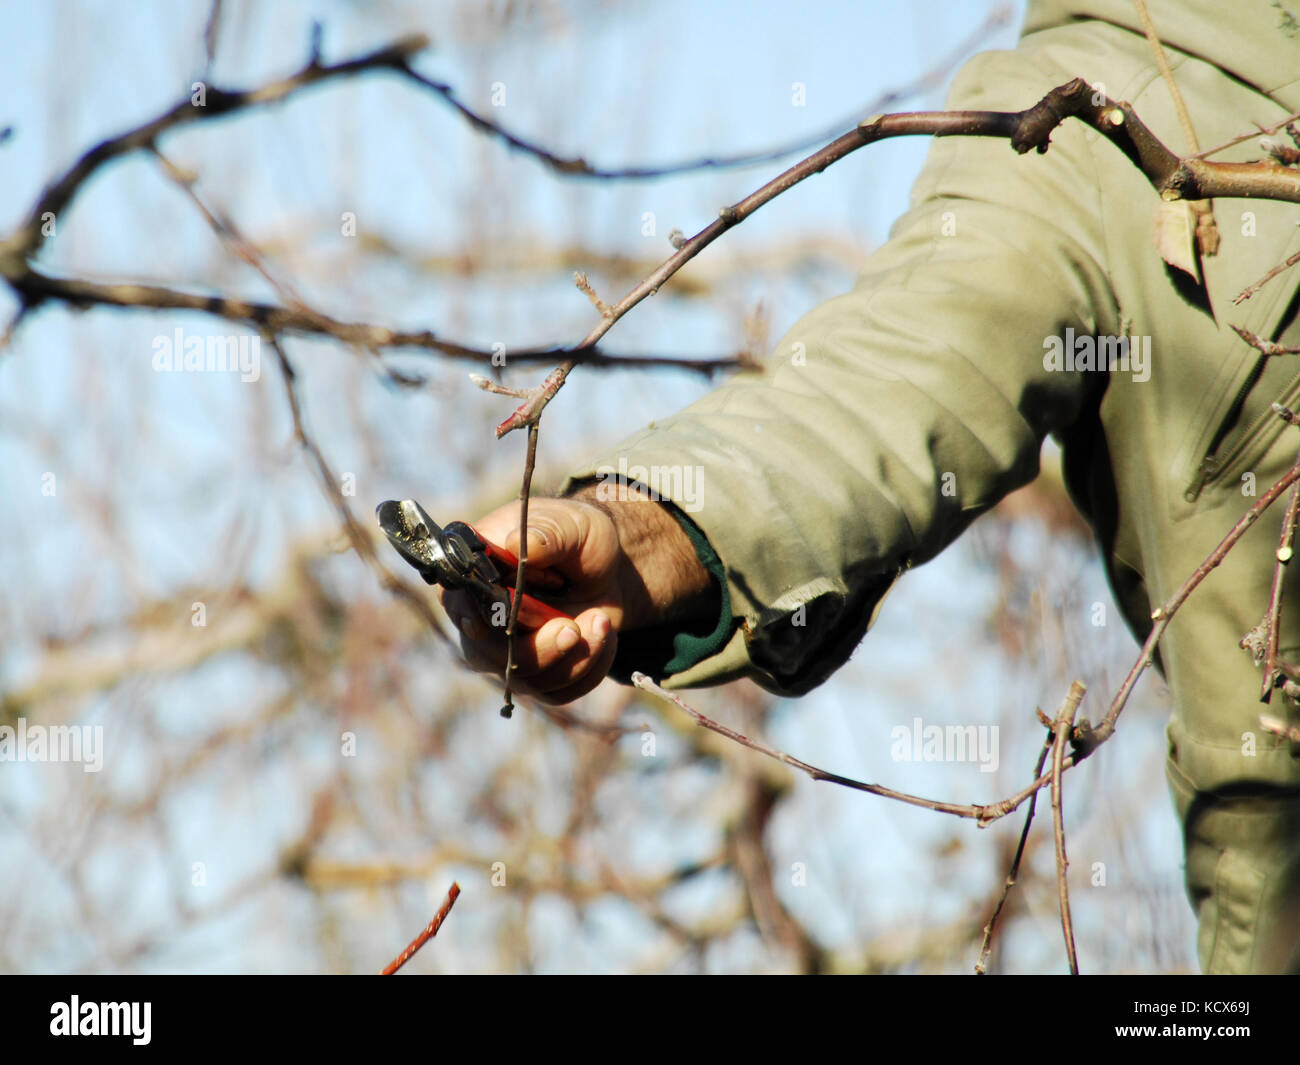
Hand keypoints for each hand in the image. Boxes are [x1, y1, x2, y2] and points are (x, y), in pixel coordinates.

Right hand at [441, 484, 714, 703]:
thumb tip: (517, 544)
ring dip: (572, 658)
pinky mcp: (539, 673)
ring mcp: (507, 650)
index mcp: (476, 571)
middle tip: (572, 629)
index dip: (470, 615)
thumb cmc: (578, 536)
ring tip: (601, 621)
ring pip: (526, 680)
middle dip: (535, 648)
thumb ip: (547, 533)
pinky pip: (558, 692)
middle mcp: (482, 617)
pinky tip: (604, 636)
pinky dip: (589, 669)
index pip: (457, 600)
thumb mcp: (571, 525)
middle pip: (487, 653)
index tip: (491, 624)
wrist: (610, 566)